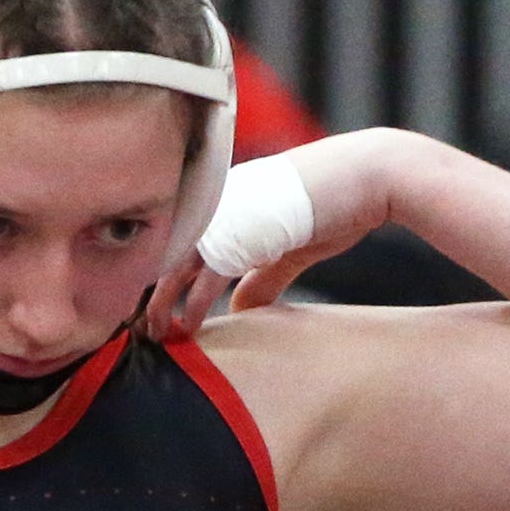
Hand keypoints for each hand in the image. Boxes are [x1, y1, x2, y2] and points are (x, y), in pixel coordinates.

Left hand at [145, 129, 408, 339]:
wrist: (373, 176)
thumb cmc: (337, 204)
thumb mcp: (290, 247)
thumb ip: (262, 277)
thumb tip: (241, 309)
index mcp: (227, 201)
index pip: (181, 240)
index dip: (160, 275)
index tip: (147, 307)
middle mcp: (222, 204)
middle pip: (169, 251)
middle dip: (149, 291)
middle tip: (137, 329)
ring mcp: (233, 215)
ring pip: (180, 263)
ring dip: (162, 302)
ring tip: (153, 334)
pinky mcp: (250, 231)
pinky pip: (210, 274)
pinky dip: (194, 303)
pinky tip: (187, 326)